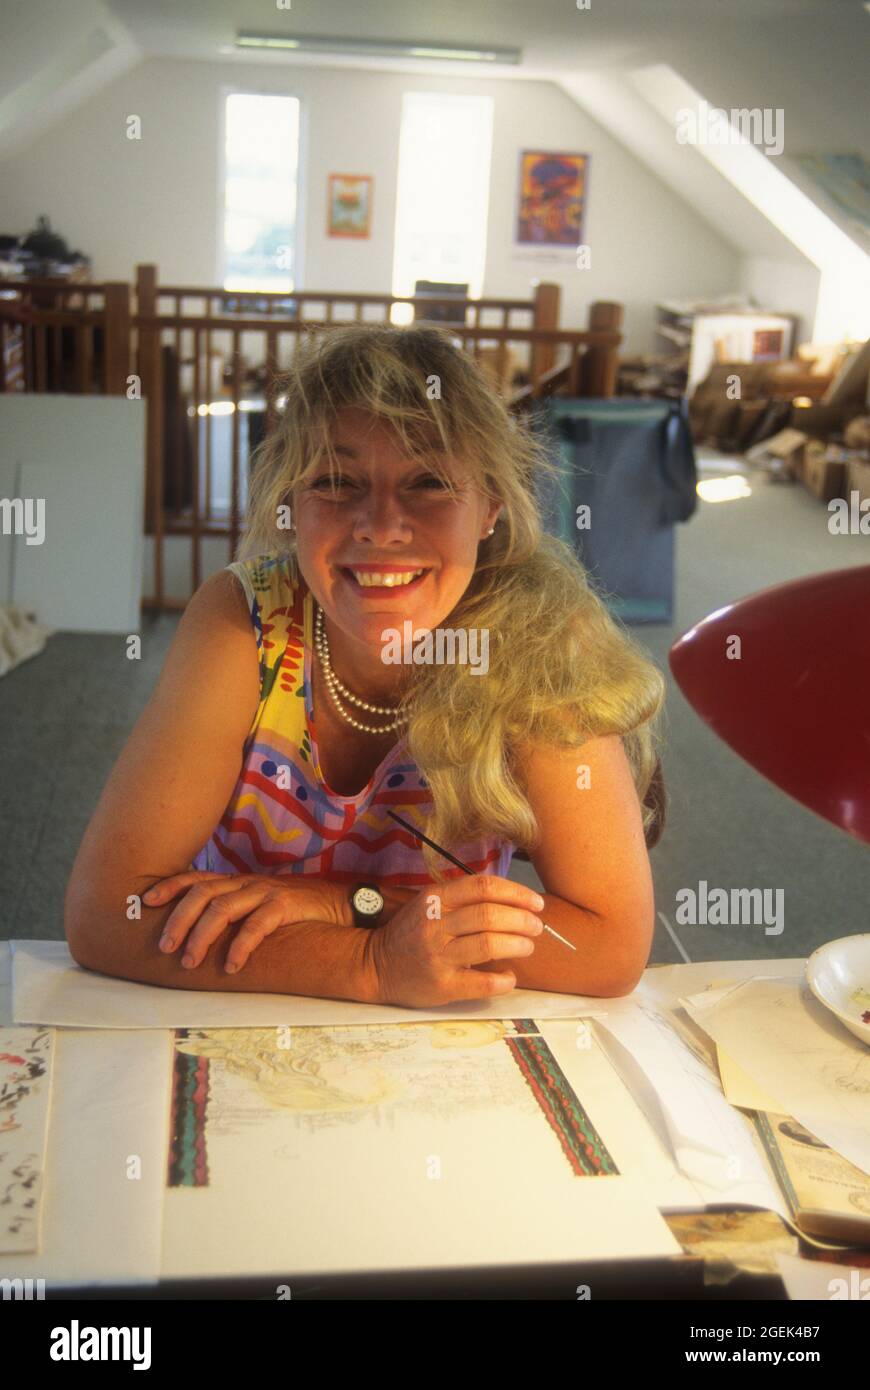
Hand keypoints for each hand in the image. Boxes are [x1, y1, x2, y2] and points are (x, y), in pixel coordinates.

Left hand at [141, 871, 348, 972]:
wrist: (341, 905)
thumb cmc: (297, 910)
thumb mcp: (260, 904)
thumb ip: (236, 913)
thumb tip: (201, 935)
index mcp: (239, 881)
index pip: (197, 878)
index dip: (170, 887)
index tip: (146, 902)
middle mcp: (248, 883)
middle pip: (203, 893)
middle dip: (178, 918)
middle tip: (163, 946)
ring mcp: (266, 892)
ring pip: (224, 907)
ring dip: (202, 935)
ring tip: (189, 962)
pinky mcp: (286, 905)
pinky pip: (258, 924)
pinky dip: (241, 945)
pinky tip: (231, 965)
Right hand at [366, 874, 544, 1007]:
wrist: (376, 965)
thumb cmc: (413, 932)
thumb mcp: (431, 904)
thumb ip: (464, 899)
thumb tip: (514, 902)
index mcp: (436, 899)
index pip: (483, 887)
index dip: (516, 893)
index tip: (535, 902)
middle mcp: (435, 925)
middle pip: (490, 914)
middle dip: (522, 919)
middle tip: (536, 926)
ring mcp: (438, 956)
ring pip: (489, 944)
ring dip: (518, 944)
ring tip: (527, 946)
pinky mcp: (441, 985)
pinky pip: (482, 982)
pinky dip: (504, 980)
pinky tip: (509, 977)